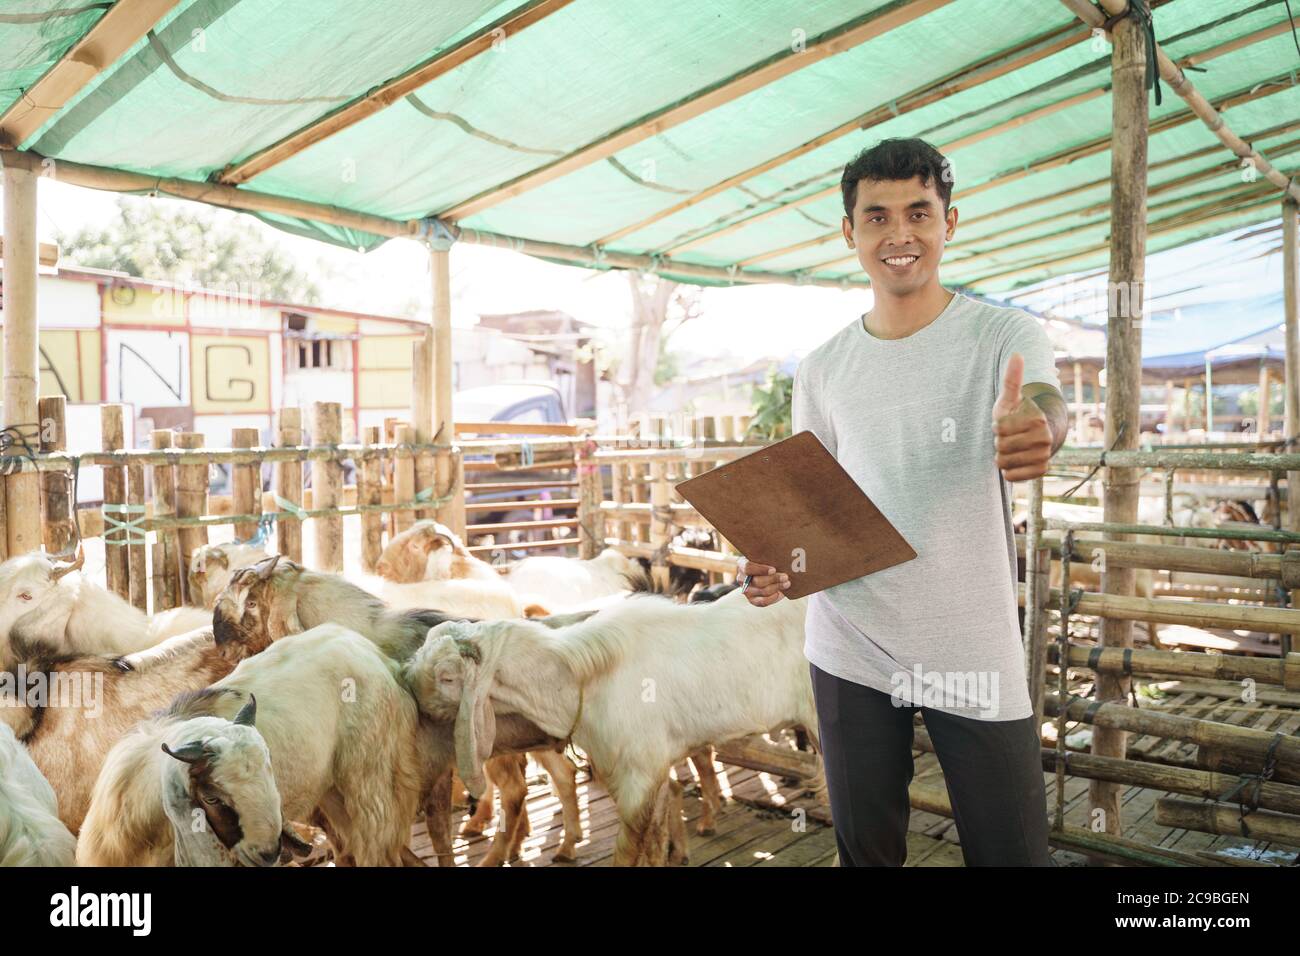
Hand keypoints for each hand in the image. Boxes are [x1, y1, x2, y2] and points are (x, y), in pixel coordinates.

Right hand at [737, 556, 788, 606]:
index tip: (773, 569)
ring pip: (761, 591)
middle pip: (757, 581)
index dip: (761, 570)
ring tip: (787, 583)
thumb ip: (768, 556)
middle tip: (785, 577)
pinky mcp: (752, 600)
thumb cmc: (765, 561)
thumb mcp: (764, 556)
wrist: (762, 573)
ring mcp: (746, 590)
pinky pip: (762, 602)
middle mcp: (741, 578)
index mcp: (742, 564)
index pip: (748, 567)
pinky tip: (781, 593)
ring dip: (776, 587)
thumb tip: (781, 558)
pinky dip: (772, 598)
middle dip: (773, 579)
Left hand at [992, 353, 1051, 481]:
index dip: (996, 426)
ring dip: (1002, 456)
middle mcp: (1044, 438)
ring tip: (1012, 448)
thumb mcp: (1010, 398)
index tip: (1005, 423)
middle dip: (998, 442)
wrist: (1034, 437)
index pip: (998, 428)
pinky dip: (1008, 471)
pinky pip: (1010, 477)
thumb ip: (1012, 379)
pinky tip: (1015, 461)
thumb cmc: (1017, 416)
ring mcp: (1044, 456)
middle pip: (999, 446)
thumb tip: (1017, 355)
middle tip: (1009, 437)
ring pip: (1002, 462)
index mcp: (1037, 418)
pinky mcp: (1041, 471)